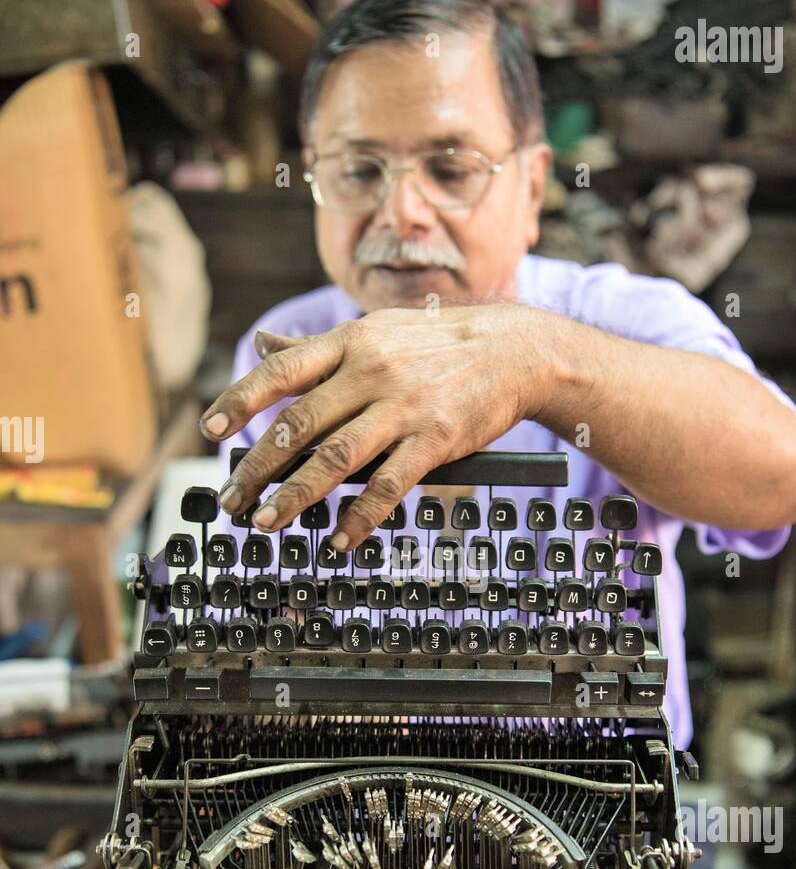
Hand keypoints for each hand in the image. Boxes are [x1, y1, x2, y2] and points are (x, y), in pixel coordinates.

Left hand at [201, 304, 555, 549]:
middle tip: (230, 498)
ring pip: (335, 459)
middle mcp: (371, 372)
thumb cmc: (438, 343)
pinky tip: (338, 539)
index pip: (281, 371)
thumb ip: (318, 347)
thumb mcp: (376, 329)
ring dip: (295, 496)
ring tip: (265, 523)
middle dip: (258, 466)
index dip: (240, 400)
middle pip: (300, 424)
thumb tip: (261, 344)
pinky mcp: (434, 441)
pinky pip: (387, 486)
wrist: (514, 350)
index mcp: (350, 342)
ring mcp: (403, 408)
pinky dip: (359, 517)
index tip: (209, 429)